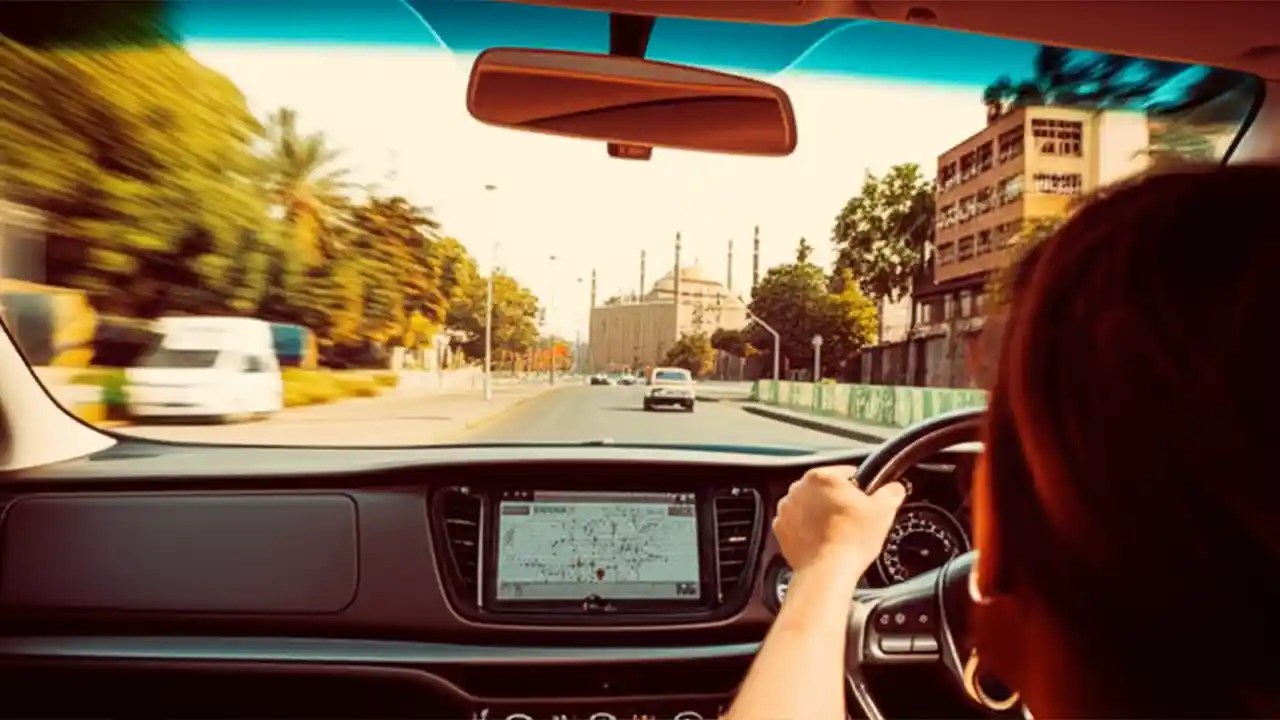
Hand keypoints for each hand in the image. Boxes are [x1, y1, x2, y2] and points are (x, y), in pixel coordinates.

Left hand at [773, 465, 906, 573]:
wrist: (827, 571)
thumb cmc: (852, 540)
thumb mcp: (883, 511)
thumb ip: (891, 492)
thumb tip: (894, 488)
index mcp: (822, 476)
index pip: (846, 473)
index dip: (860, 488)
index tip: (866, 502)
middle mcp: (799, 488)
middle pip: (825, 489)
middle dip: (838, 501)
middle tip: (854, 520)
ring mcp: (786, 509)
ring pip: (809, 506)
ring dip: (820, 514)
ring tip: (837, 533)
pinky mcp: (780, 529)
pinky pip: (797, 524)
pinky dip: (807, 530)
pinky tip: (822, 541)